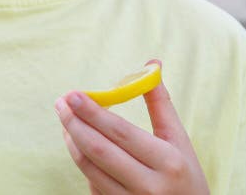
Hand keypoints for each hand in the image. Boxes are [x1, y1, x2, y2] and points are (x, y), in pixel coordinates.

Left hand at [55, 60, 209, 194]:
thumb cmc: (185, 175)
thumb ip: (161, 104)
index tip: (74, 94)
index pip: (121, 132)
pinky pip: (92, 185)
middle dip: (74, 123)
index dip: (94, 112)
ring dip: (72, 142)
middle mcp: (149, 186)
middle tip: (60, 103)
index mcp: (168, 162)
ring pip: (89, 169)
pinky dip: (83, 163)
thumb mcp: (180, 140)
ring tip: (66, 120)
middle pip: (99, 150)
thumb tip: (151, 63)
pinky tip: (79, 146)